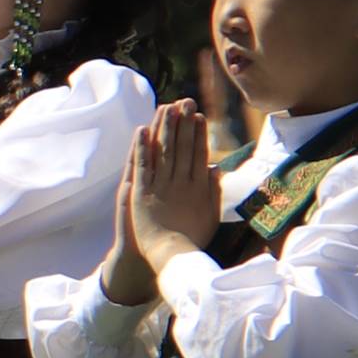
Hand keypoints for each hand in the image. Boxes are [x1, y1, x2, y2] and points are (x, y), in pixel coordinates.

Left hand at [127, 99, 221, 275]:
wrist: (171, 256)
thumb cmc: (191, 239)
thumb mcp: (210, 214)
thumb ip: (213, 190)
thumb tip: (215, 168)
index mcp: (198, 187)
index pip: (199, 153)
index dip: (199, 133)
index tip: (198, 115)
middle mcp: (181, 182)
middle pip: (182, 147)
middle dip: (183, 123)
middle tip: (183, 101)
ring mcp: (161, 185)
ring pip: (163, 151)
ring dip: (165, 128)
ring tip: (166, 107)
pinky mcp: (142, 191)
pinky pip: (142, 164)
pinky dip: (142, 146)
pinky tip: (142, 129)